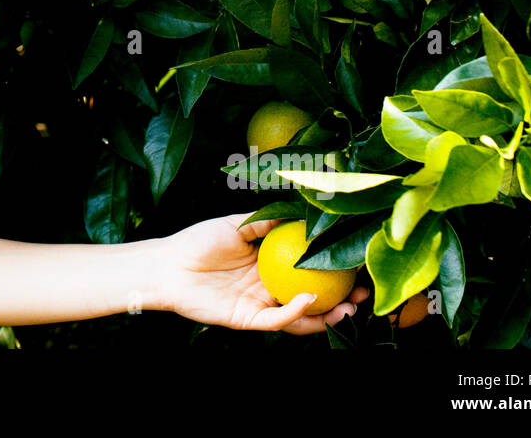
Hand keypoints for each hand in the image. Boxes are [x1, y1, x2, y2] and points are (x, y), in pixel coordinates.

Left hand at [155, 213, 369, 334]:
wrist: (168, 265)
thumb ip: (267, 220)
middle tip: (363, 292)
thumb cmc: (198, 240)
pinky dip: (296, 313)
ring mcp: (261, 304)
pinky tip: (310, 300)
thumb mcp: (237, 224)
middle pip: (313, 297)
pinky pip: (278, 320)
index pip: (309, 270)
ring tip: (350, 307)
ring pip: (301, 316)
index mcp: (270, 263)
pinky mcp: (248, 320)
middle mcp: (270, 286)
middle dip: (341, 300)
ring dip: (327, 315)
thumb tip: (300, 210)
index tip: (357, 263)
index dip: (333, 270)